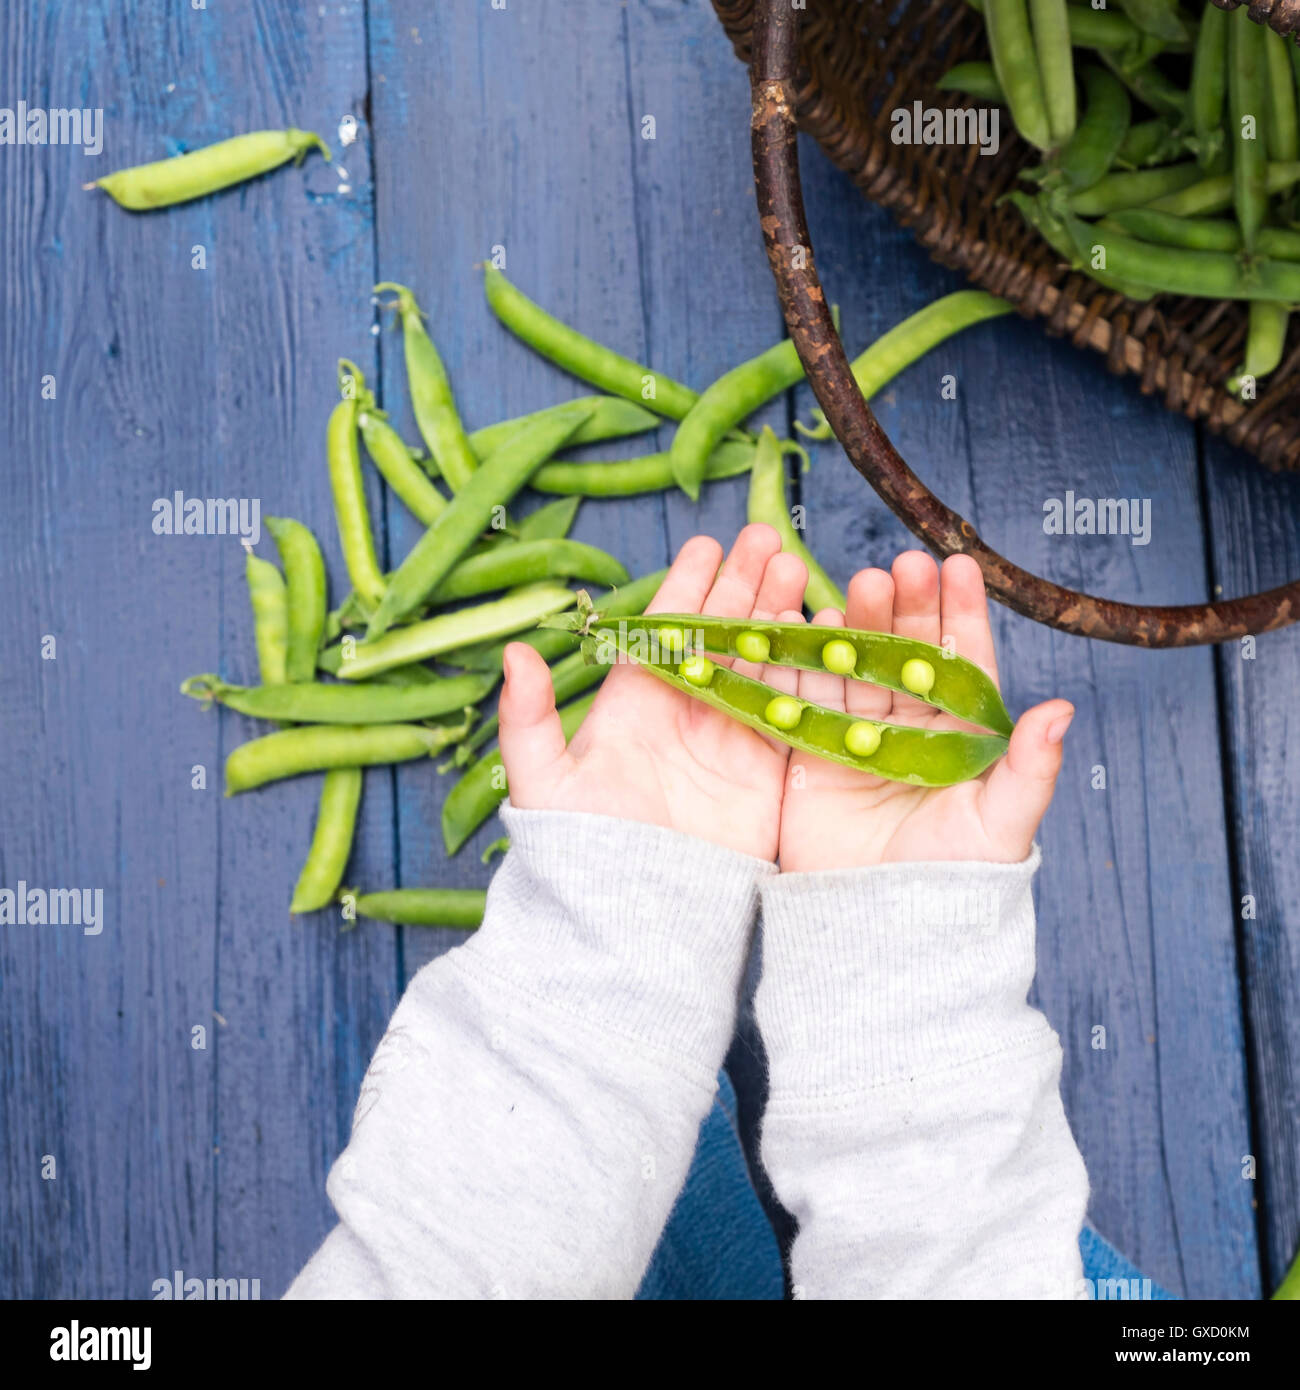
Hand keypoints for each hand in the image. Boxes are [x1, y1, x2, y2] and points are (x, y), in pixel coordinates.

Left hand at [497, 524, 805, 860]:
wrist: (633, 917)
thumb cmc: (581, 849)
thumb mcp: (544, 783)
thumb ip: (529, 719)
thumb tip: (512, 652)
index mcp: (635, 702)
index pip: (666, 628)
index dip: (688, 585)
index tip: (709, 544)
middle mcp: (687, 711)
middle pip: (721, 633)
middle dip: (745, 583)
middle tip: (769, 536)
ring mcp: (731, 738)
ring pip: (761, 661)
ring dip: (780, 615)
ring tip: (800, 569)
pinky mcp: (768, 772)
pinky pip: (794, 710)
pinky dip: (810, 673)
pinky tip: (827, 635)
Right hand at [777, 550, 1071, 871]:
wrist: (882, 931)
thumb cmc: (954, 880)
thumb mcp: (1001, 825)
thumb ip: (1029, 768)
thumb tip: (1063, 709)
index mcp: (959, 734)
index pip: (962, 660)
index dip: (960, 613)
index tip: (958, 566)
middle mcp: (908, 726)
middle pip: (906, 651)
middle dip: (906, 606)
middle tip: (900, 566)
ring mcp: (855, 734)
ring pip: (856, 664)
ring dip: (858, 623)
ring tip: (860, 585)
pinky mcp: (808, 754)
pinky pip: (804, 698)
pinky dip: (802, 662)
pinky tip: (806, 624)